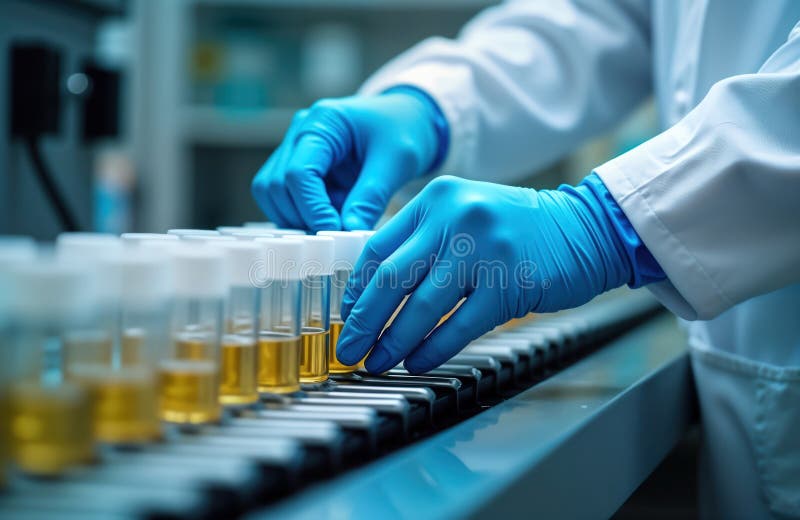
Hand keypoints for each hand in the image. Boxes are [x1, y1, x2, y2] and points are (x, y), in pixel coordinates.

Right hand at [251, 90, 441, 231]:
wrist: (407, 120)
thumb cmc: (404, 131)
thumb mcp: (396, 162)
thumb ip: (371, 197)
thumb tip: (349, 231)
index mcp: (322, 122)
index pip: (298, 172)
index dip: (312, 208)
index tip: (334, 229)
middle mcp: (300, 133)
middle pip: (276, 185)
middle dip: (302, 216)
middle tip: (336, 232)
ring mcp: (295, 150)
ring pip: (273, 194)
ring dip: (299, 217)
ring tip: (337, 220)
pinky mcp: (299, 168)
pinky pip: (285, 199)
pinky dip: (304, 214)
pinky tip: (333, 215)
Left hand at [335, 175, 632, 373]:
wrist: (584, 227)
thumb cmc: (517, 229)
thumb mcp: (464, 216)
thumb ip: (423, 242)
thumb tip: (375, 295)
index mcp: (436, 199)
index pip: (378, 247)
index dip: (357, 290)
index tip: (346, 317)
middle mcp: (455, 217)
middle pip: (392, 278)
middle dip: (364, 321)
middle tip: (349, 349)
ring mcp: (482, 249)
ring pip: (422, 306)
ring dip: (394, 341)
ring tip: (379, 362)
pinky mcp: (508, 282)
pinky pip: (458, 325)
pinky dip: (433, 348)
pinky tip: (417, 362)